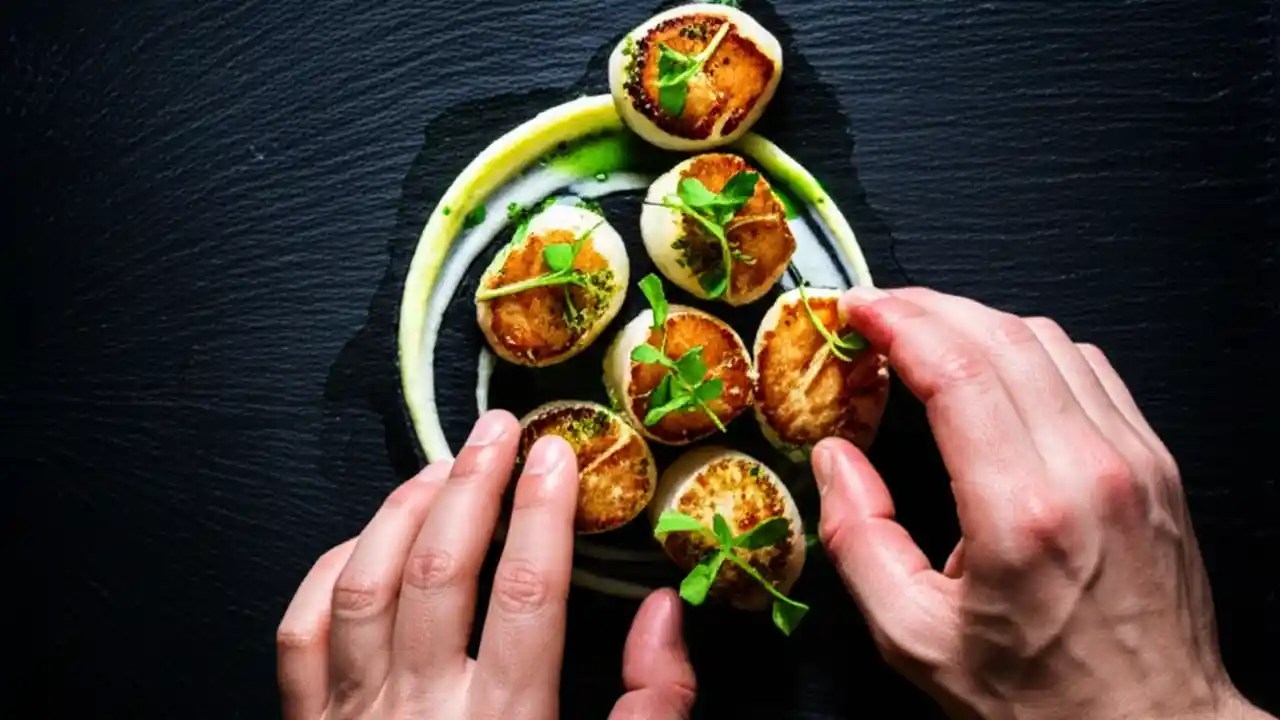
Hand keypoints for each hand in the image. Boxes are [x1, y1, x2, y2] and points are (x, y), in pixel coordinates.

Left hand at [276, 410, 695, 718]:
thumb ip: (652, 710)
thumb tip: (660, 611)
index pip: (524, 593)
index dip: (543, 512)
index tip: (560, 453)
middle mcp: (419, 715)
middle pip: (436, 569)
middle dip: (473, 485)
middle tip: (501, 429)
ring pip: (360, 585)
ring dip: (401, 511)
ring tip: (443, 468)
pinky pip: (299, 634)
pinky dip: (329, 572)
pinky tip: (364, 543)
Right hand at [815, 288, 1271, 719]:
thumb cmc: (1040, 698)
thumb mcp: (915, 638)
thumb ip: (859, 539)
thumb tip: (835, 458)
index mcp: (1022, 512)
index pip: (958, 369)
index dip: (899, 322)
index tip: (857, 308)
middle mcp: (1089, 470)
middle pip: (1003, 336)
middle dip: (928, 307)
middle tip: (877, 312)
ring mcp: (1133, 460)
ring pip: (1051, 340)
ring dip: (978, 320)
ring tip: (926, 334)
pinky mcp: (1156, 464)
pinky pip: (1089, 368)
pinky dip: (1030, 347)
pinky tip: (993, 365)